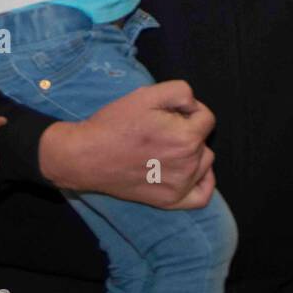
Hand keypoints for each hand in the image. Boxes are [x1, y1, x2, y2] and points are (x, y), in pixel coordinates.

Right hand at [39, 81, 216, 208]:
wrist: (86, 156)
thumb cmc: (115, 124)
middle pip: (204, 140)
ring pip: (204, 163)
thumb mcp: (147, 94)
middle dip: (188, 130)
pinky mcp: (170, 201)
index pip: (206, 118)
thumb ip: (181, 92)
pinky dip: (202, 182)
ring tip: (166, 149)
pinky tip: (192, 173)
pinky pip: (202, 195)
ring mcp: (180, 185)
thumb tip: (194, 106)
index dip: (188, 110)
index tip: (168, 113)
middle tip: (161, 130)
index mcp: (186, 137)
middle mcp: (188, 164)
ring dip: (193, 153)